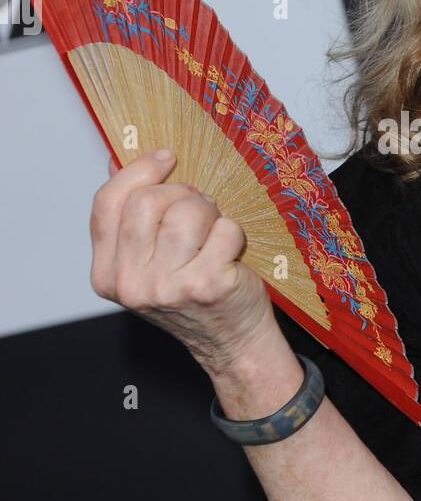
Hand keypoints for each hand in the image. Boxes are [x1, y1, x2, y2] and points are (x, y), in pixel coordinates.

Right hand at [90, 148, 276, 375]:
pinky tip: (230, 253)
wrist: (230, 342)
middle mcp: (130, 283)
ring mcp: (167, 287)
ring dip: (209, 212)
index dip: (137, 171)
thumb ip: (129, 216)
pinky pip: (223, 228)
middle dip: (181, 193)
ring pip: (186, 211)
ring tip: (213, 232)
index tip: (165, 158)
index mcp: (107, 274)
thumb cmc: (193, 295)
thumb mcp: (148, 260)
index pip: (106, 204)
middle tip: (199, 208)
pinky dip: (233, 233)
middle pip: (146, 201)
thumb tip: (116, 161)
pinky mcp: (206, 285)